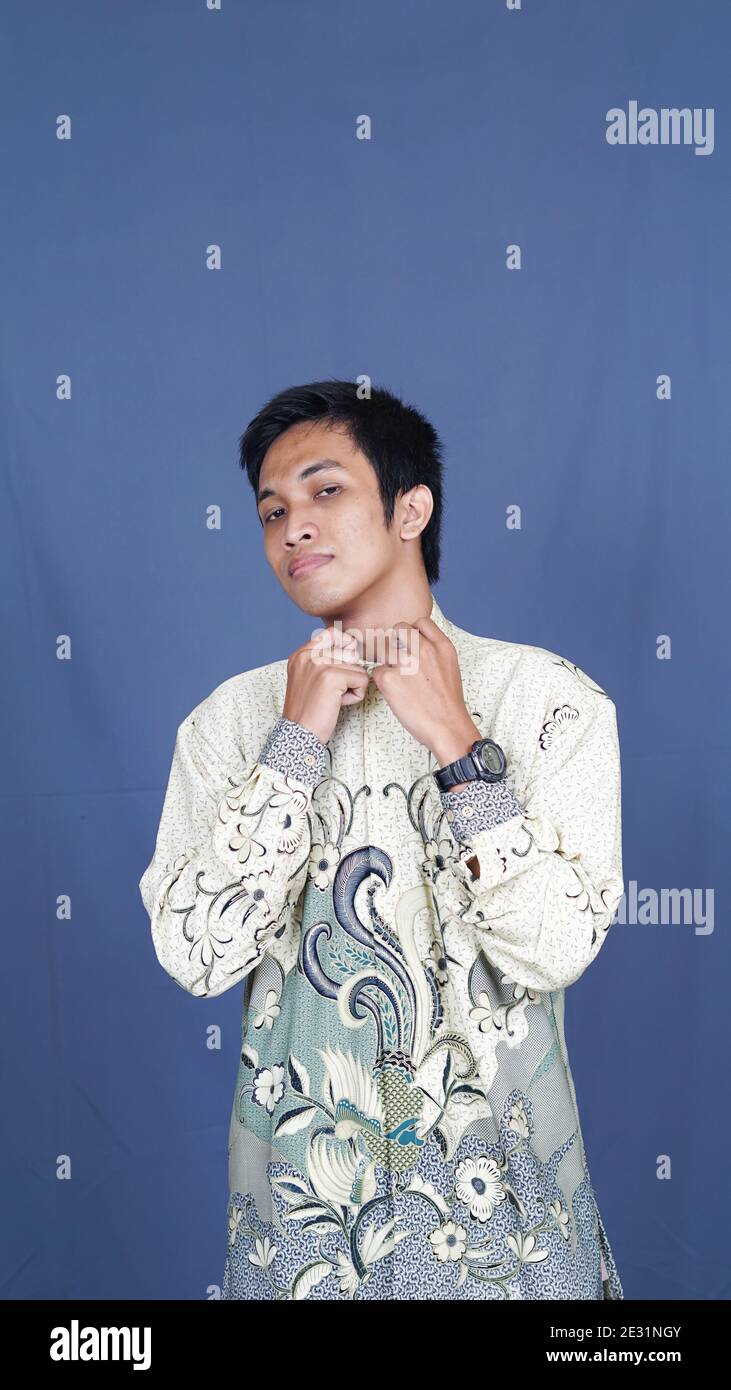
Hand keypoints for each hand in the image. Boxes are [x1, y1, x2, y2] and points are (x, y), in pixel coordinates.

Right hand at [282, 627, 369, 744]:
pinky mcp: (331, 677)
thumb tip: (352, 646)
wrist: (298, 734)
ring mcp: (318, 664)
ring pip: (358, 667)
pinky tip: (338, 704)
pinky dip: (355, 695)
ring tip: (334, 699)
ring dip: (352, 686)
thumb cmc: (307, 710)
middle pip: (349, 651)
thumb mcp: (308, 678)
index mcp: (301, 654)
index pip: (332, 633)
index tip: (343, 666)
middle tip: (333, 691)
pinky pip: (361, 680)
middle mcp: (307, 655)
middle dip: (349, 673)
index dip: (345, 647)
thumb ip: (323, 661)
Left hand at [370, 616, 480, 765]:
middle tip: (398, 660)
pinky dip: (381, 680)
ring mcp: (406, 663)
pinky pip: (376, 670)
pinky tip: (394, 692)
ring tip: (396, 677)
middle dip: (396, 642)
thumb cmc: (448, 703)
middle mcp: (424, 650)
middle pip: (399, 629)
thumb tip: (415, 644)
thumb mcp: (450, 667)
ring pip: (384, 647)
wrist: (448, 727)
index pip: (420, 622)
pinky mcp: (389, 679)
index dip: (412, 632)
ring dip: (386, 660)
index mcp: (442, 646)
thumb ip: (434, 651)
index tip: (410, 645)